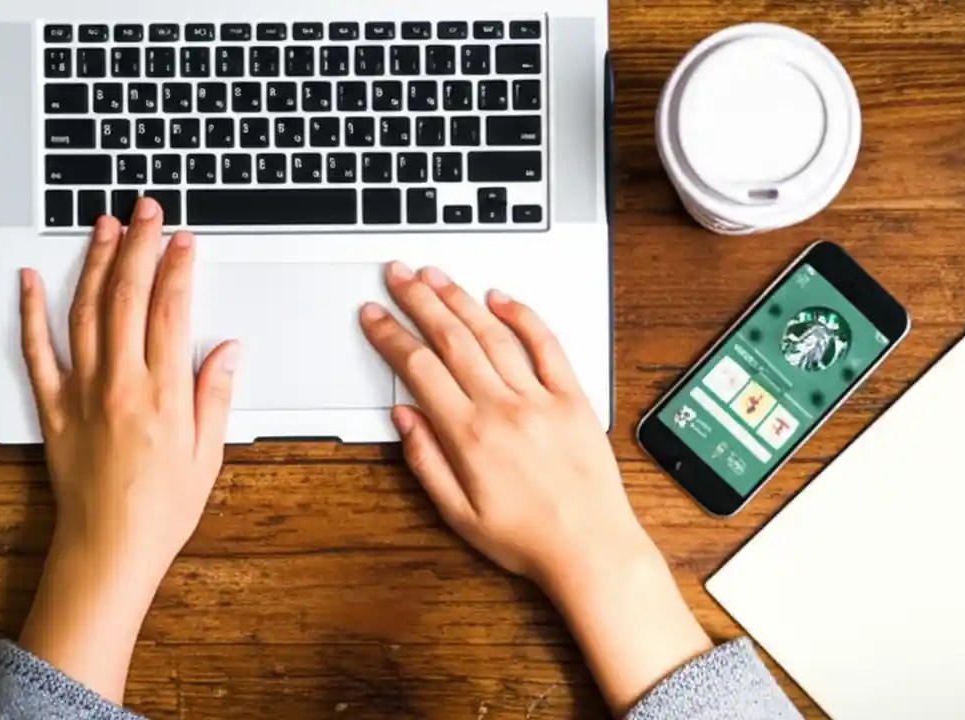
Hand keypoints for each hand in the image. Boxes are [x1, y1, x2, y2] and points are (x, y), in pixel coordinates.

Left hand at [16, 198, 239, 701]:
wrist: (109, 548)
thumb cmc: (163, 509)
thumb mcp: (208, 454)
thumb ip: (215, 395)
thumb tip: (227, 349)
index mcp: (162, 394)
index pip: (170, 311)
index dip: (178, 268)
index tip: (185, 240)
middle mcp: (118, 384)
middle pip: (126, 297)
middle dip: (138, 246)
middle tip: (146, 211)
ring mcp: (81, 392)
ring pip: (85, 311)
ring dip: (95, 263)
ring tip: (103, 226)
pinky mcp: (53, 407)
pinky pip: (37, 351)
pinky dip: (31, 312)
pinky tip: (32, 280)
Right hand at [360, 262, 712, 713]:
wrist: (591, 549)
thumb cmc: (527, 539)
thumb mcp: (458, 515)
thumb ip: (425, 462)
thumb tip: (403, 418)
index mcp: (469, 437)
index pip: (418, 369)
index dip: (390, 335)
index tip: (373, 315)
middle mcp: (503, 409)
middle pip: (451, 338)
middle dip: (418, 300)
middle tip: (397, 275)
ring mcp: (540, 399)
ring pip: (492, 334)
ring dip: (460, 298)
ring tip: (435, 275)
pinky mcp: (573, 398)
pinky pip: (547, 345)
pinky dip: (523, 316)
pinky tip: (501, 298)